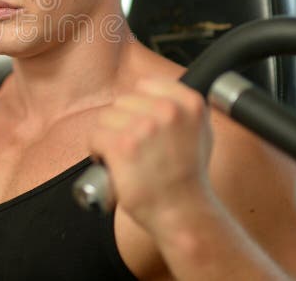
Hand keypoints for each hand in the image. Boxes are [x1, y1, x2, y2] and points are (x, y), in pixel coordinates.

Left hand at [88, 77, 212, 231]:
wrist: (182, 211)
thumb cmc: (188, 177)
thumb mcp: (201, 132)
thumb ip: (182, 107)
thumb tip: (154, 92)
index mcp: (189, 104)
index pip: (146, 85)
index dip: (139, 106)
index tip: (142, 122)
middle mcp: (168, 111)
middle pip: (123, 102)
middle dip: (123, 123)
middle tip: (134, 146)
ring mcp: (144, 127)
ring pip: (106, 117)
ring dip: (109, 136)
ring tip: (123, 156)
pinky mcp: (122, 146)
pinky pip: (95, 136)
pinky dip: (97, 150)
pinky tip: (110, 162)